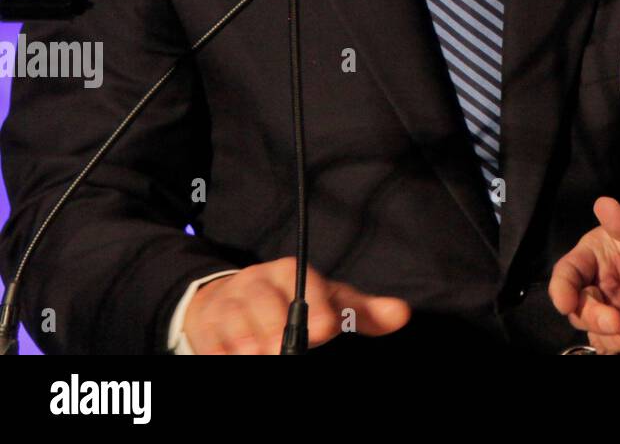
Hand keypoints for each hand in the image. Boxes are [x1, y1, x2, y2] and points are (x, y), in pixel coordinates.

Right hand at [182, 257, 410, 353]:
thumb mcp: (327, 301)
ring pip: (236, 322)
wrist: (230, 299)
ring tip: (260, 354)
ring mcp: (228, 303)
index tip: (326, 329)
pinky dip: (223, 353)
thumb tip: (402, 315)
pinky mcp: (206, 325)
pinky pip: (212, 342)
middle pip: (265, 305)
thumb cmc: (289, 302)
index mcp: (288, 271)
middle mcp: (256, 281)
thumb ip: (362, 312)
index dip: (315, 307)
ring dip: (248, 343)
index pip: (302, 284)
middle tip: (283, 349)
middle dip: (276, 330)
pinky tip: (235, 358)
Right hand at [549, 197, 619, 353]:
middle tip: (619, 322)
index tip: (568, 302)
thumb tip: (603, 205)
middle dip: (594, 320)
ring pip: (599, 339)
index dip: (562, 288)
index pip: (570, 272)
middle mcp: (609, 287)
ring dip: (615, 343)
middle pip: (580, 311)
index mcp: (606, 254)